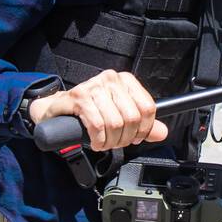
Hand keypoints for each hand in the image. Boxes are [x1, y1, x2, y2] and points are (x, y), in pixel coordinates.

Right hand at [27, 70, 167, 150]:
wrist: (59, 109)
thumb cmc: (91, 111)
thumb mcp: (120, 116)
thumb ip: (142, 125)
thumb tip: (162, 133)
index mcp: (125, 80)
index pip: (147, 107)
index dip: (144, 129)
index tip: (135, 138)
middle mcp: (111, 79)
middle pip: (132, 117)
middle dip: (125, 138)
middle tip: (116, 143)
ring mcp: (93, 86)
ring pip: (115, 123)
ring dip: (110, 141)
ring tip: (104, 143)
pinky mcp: (78, 97)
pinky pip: (97, 125)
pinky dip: (99, 140)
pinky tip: (95, 142)